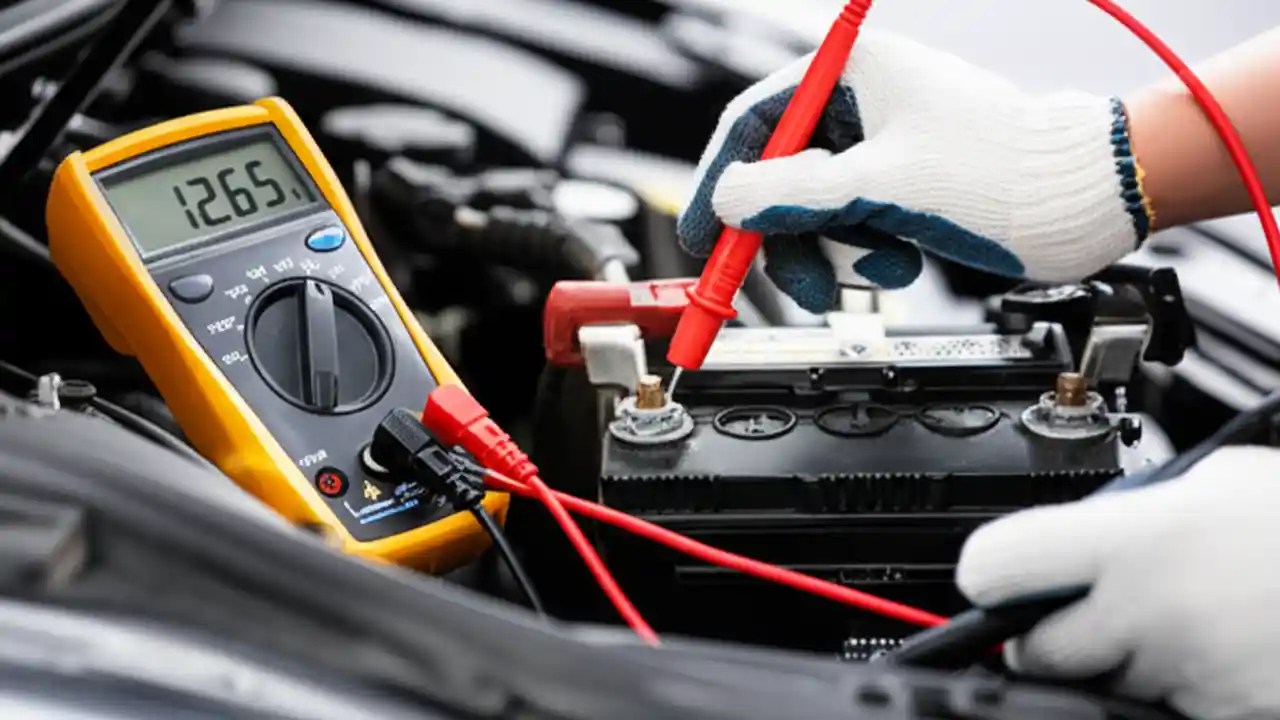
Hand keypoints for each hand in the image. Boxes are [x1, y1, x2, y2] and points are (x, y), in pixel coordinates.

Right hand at [678, 31, 1150, 313]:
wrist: (1085, 200)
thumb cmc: (1004, 170)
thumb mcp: (883, 186)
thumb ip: (794, 195)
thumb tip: (727, 200)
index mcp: (852, 71)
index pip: (754, 122)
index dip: (721, 183)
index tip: (703, 233)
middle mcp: (862, 102)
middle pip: (779, 175)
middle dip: (788, 235)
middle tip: (798, 281)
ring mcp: (882, 145)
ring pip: (814, 209)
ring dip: (834, 251)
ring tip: (879, 267)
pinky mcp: (901, 185)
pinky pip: (851, 223)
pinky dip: (864, 253)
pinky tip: (902, 258)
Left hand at [956, 447, 1279, 719]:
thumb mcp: (1208, 484)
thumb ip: (1122, 517)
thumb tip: (1067, 543)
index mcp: (1138, 544)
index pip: (995, 568)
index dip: (988, 572)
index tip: (996, 573)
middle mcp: (1152, 618)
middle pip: (1032, 648)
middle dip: (1046, 632)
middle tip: (1088, 605)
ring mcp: (1189, 680)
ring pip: (1098, 686)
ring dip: (1118, 661)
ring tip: (1182, 616)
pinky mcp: (1221, 719)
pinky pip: (1161, 708)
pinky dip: (1174, 686)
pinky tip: (1218, 649)